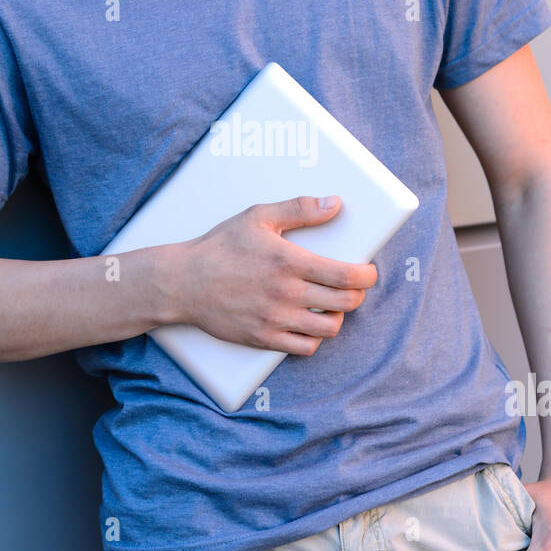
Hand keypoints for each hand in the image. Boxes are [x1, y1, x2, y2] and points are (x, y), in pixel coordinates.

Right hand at [171, 195, 377, 351]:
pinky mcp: (263, 339)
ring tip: (330, 306)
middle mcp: (286, 294)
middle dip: (356, 295)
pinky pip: (304, 348)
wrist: (182, 282)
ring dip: (337, 317)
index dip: (367, 276)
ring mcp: (275, 320)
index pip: (346, 276)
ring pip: (328, 329)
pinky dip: (314, 338)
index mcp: (289, 262)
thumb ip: (299, 209)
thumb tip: (334, 203)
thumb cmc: (220, 246)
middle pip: (344, 303)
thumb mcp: (258, 217)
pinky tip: (309, 324)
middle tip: (351, 287)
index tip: (368, 272)